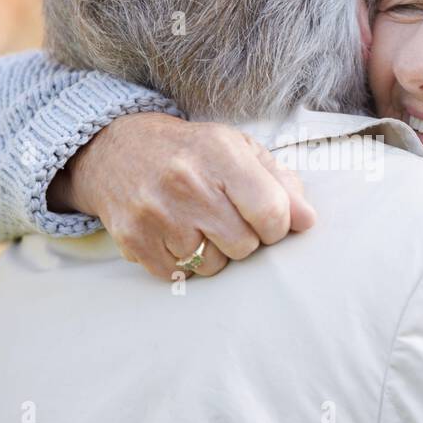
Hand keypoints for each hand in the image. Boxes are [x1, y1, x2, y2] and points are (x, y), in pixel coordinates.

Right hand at [49, 113, 314, 279]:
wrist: (115, 149)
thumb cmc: (189, 152)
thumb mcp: (237, 150)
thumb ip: (280, 183)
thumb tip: (307, 222)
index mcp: (220, 153)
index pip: (271, 211)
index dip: (278, 224)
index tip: (267, 219)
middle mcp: (186, 183)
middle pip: (244, 245)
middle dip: (243, 238)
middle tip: (224, 217)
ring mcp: (156, 213)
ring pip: (211, 265)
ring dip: (212, 252)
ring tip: (196, 223)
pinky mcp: (133, 239)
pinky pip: (178, 273)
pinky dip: (181, 261)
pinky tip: (173, 233)